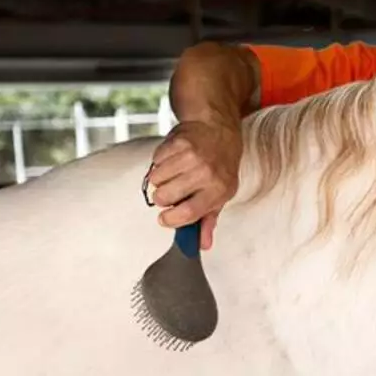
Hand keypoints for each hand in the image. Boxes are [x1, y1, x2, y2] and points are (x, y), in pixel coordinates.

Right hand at [145, 117, 242, 250]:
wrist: (219, 130)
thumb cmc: (220, 166)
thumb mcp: (221, 194)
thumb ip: (208, 221)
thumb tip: (201, 244)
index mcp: (218, 190)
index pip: (187, 213)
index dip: (170, 220)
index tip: (165, 219)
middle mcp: (206, 173)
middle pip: (165, 197)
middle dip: (163, 197)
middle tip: (173, 190)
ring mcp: (192, 157)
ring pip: (156, 180)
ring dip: (160, 179)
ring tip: (174, 173)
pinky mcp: (178, 142)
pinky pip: (155, 161)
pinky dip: (159, 162)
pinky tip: (173, 159)